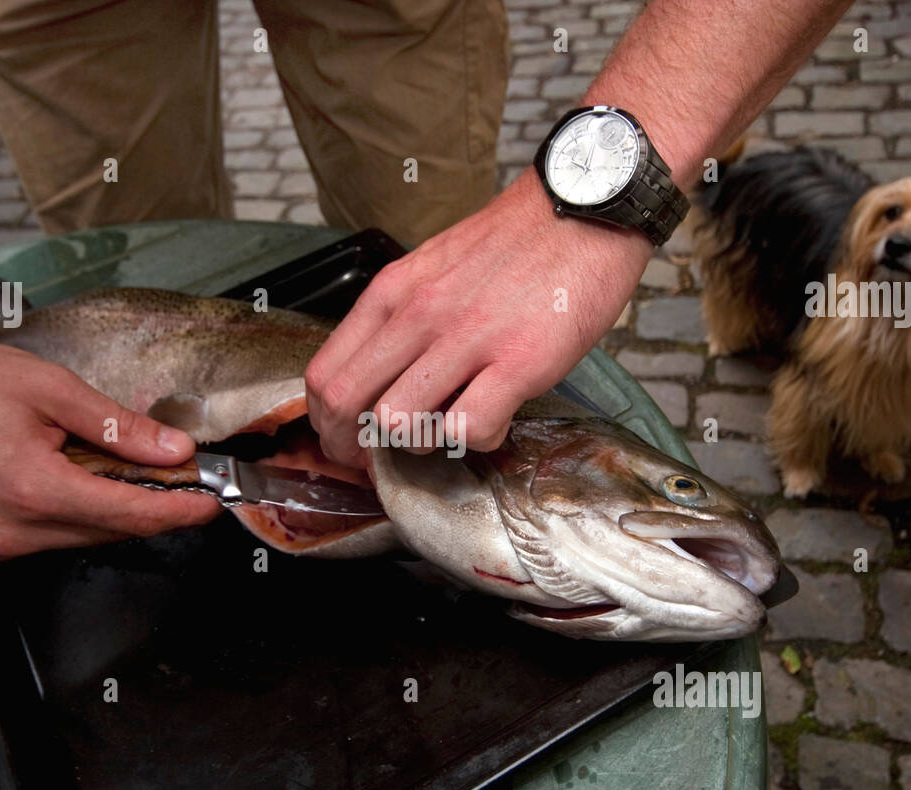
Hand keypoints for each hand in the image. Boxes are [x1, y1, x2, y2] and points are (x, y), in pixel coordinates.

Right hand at [0, 332, 223, 560]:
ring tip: (128, 467)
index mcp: (32, 490)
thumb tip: (172, 451)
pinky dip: (81, 512)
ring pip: (86, 536)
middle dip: (154, 505)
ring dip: (117, 508)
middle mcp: (14, 530)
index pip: (128, 514)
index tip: (212, 502)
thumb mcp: (49, 388)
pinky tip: (83, 478)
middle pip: (112, 530)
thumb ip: (116, 426)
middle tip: (182, 474)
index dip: (178, 510)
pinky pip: (55, 536)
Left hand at [305, 170, 653, 467]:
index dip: (327, 424)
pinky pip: (470, 428)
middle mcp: (419, 314)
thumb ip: (401, 317)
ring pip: (397, 420)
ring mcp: (467, 338)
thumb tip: (379, 376)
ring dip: (417, 444)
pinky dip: (477, 439)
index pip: (325, 374)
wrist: (585, 208)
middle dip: (356, 448)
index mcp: (393, 292)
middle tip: (383, 461)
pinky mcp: (519, 361)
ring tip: (447, 432)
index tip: (348, 441)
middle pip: (346, 404)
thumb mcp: (433, 267)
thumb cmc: (515, 244)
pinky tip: (494, 420)